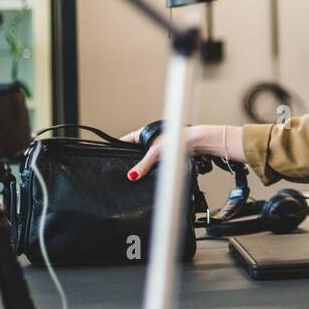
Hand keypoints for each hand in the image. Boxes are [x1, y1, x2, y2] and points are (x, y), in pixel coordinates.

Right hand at [119, 124, 240, 180]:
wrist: (198, 142)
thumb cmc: (179, 138)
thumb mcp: (156, 152)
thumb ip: (143, 164)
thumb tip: (132, 175)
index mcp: (144, 133)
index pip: (126, 141)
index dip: (118, 148)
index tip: (110, 157)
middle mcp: (150, 140)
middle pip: (135, 153)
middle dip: (132, 161)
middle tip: (126, 171)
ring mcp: (157, 149)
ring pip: (145, 160)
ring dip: (144, 167)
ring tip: (139, 174)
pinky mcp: (166, 157)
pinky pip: (155, 165)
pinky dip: (153, 170)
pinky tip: (151, 175)